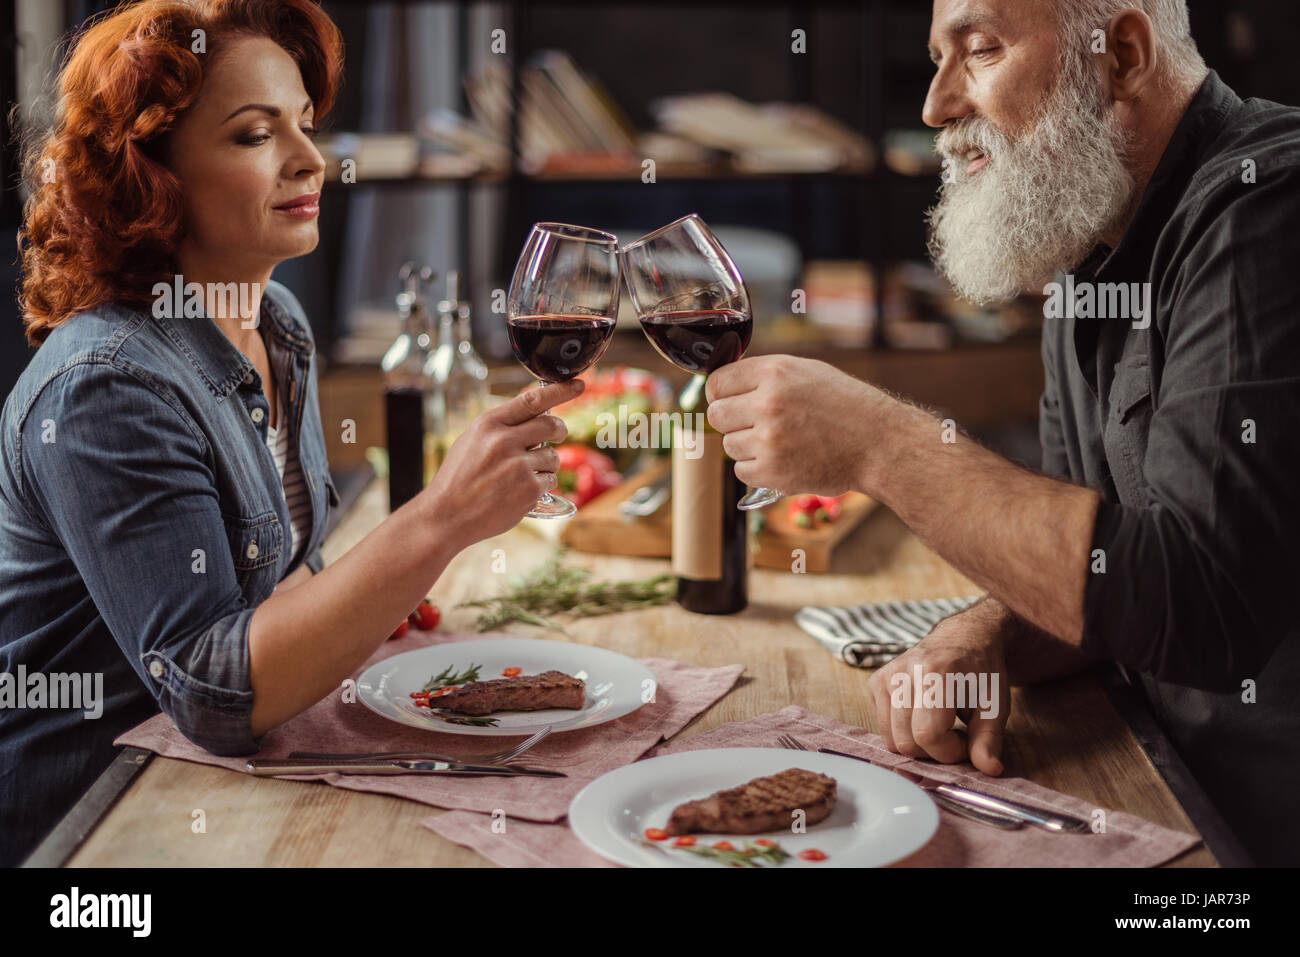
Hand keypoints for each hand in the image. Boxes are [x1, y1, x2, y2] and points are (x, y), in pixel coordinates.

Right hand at [419, 379, 583, 544]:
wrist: (446, 515)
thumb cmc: (459, 478)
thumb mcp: (471, 440)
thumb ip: (501, 427)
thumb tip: (534, 415)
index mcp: (489, 424)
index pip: (533, 400)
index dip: (561, 390)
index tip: (579, 385)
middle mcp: (504, 441)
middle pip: (552, 425)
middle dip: (559, 430)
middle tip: (557, 435)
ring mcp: (518, 466)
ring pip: (553, 456)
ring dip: (546, 464)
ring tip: (522, 475)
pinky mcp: (529, 490)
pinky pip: (550, 480)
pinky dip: (541, 485)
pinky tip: (520, 491)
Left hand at [704, 355, 890, 494]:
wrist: (878, 443)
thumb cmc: (845, 405)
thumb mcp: (806, 372)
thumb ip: (764, 376)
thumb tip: (723, 386)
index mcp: (774, 372)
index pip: (717, 382)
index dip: (722, 393)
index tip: (731, 400)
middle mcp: (768, 403)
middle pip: (716, 414)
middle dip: (731, 420)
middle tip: (754, 424)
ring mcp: (769, 439)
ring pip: (728, 445)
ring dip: (746, 446)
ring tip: (779, 442)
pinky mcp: (773, 472)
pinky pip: (741, 471)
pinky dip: (757, 468)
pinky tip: (782, 459)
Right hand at [865, 604, 1011, 774]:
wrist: (963, 638)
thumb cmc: (981, 673)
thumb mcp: (994, 705)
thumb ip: (988, 739)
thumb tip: (990, 770)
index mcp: (936, 674)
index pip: (928, 735)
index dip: (949, 752)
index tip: (966, 742)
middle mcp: (903, 672)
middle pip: (906, 742)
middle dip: (934, 751)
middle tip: (954, 735)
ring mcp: (885, 676)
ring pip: (891, 739)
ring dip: (917, 744)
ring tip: (939, 727)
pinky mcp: (875, 682)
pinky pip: (882, 727)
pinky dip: (902, 732)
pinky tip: (921, 717)